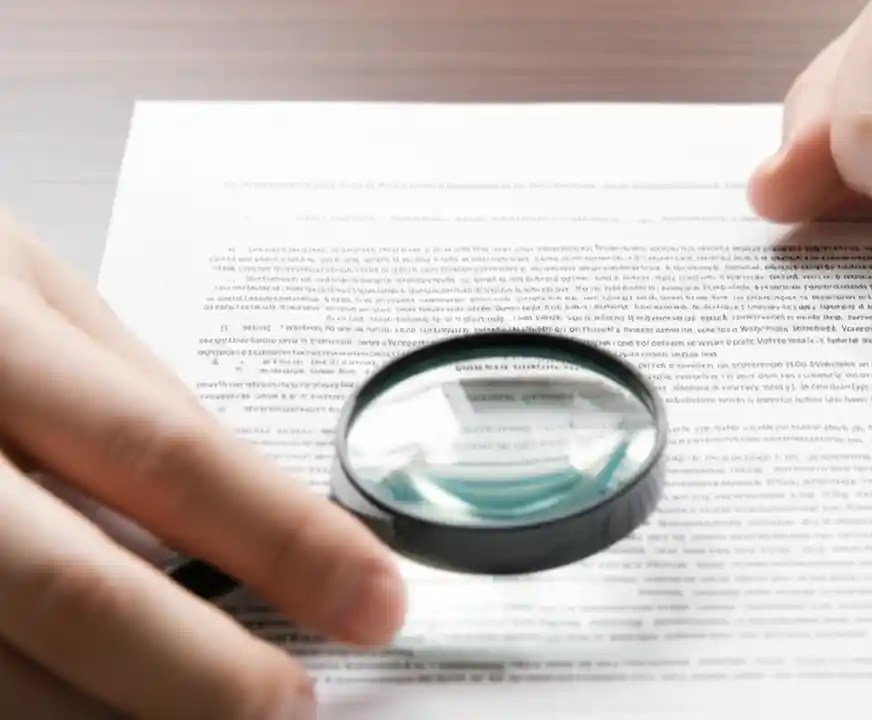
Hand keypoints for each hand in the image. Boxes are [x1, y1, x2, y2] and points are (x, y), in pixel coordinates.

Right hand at [0, 211, 405, 717]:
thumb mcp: (22, 286)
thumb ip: (128, 393)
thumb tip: (258, 501)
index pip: (162, 452)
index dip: (284, 540)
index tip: (377, 602)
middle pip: (73, 587)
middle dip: (204, 675)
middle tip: (291, 708)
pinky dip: (32, 712)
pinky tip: (95, 718)